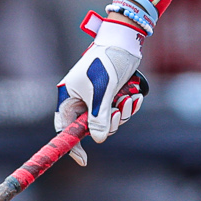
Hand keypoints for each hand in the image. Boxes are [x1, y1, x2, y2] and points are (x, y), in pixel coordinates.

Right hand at [55, 16, 147, 163]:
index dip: (72, 146)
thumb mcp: (102, 91)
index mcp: (69, 97)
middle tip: (118, 110)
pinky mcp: (112, 96)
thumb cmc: (107, 61)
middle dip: (110, 122)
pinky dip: (129, 107)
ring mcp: (97, 98)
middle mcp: (81, 100)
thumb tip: (99, 139)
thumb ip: (99, 116)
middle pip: (92, 128)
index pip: (64, 128)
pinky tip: (136, 96)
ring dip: (123, 114)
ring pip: (110, 121)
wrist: (125, 41)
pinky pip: (120, 112)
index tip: (84, 160)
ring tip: (130, 99)